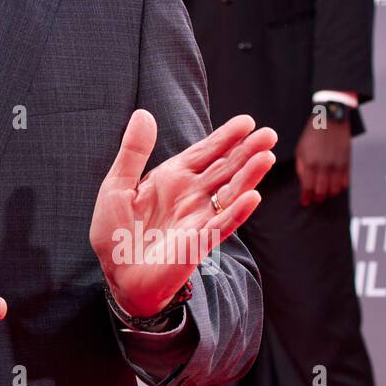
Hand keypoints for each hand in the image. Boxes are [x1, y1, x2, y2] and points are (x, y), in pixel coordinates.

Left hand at [90, 111, 275, 317]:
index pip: (204, 152)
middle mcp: (191, 195)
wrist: (117, 273)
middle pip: (224, 169)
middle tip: (269, 134)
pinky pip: (221, 225)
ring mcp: (198, 218)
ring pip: (229, 193)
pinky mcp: (198, 242)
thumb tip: (143, 113)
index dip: (225, 137)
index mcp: (173, 178)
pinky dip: (237, 212)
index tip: (246, 121)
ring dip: (248, 176)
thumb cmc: (116, 230)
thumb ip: (133, 151)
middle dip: (246, 151)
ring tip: (266, 158)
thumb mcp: (117, 185)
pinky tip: (252, 197)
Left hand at [295, 116, 350, 206]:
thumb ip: (302, 168)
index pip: (308, 187)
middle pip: (322, 191)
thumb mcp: (300, 150)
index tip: (305, 202)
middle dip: (318, 197)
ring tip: (326, 193)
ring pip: (336, 189)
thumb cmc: (312, 135)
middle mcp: (325, 166)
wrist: (330, 120)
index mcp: (310, 163)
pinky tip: (336, 186)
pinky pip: (346, 182)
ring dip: (330, 193)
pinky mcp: (348, 163)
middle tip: (316, 199)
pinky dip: (341, 186)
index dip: (306, 197)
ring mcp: (338, 165)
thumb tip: (304, 183)